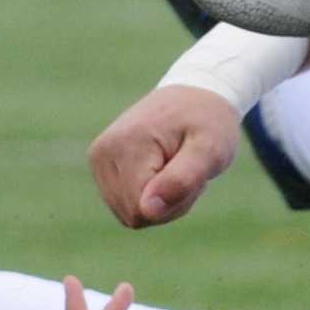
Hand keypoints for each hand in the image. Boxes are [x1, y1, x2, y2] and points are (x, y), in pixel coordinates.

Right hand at [88, 86, 240, 227]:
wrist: (194, 94)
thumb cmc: (208, 122)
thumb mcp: (211, 148)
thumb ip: (182, 180)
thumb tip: (148, 211)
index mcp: (126, 145)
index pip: (143, 212)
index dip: (175, 203)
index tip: (193, 172)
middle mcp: (102, 152)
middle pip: (135, 215)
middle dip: (168, 203)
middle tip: (187, 168)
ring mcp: (98, 159)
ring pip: (130, 213)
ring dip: (161, 201)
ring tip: (176, 166)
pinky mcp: (101, 165)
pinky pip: (126, 205)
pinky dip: (150, 196)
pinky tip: (164, 169)